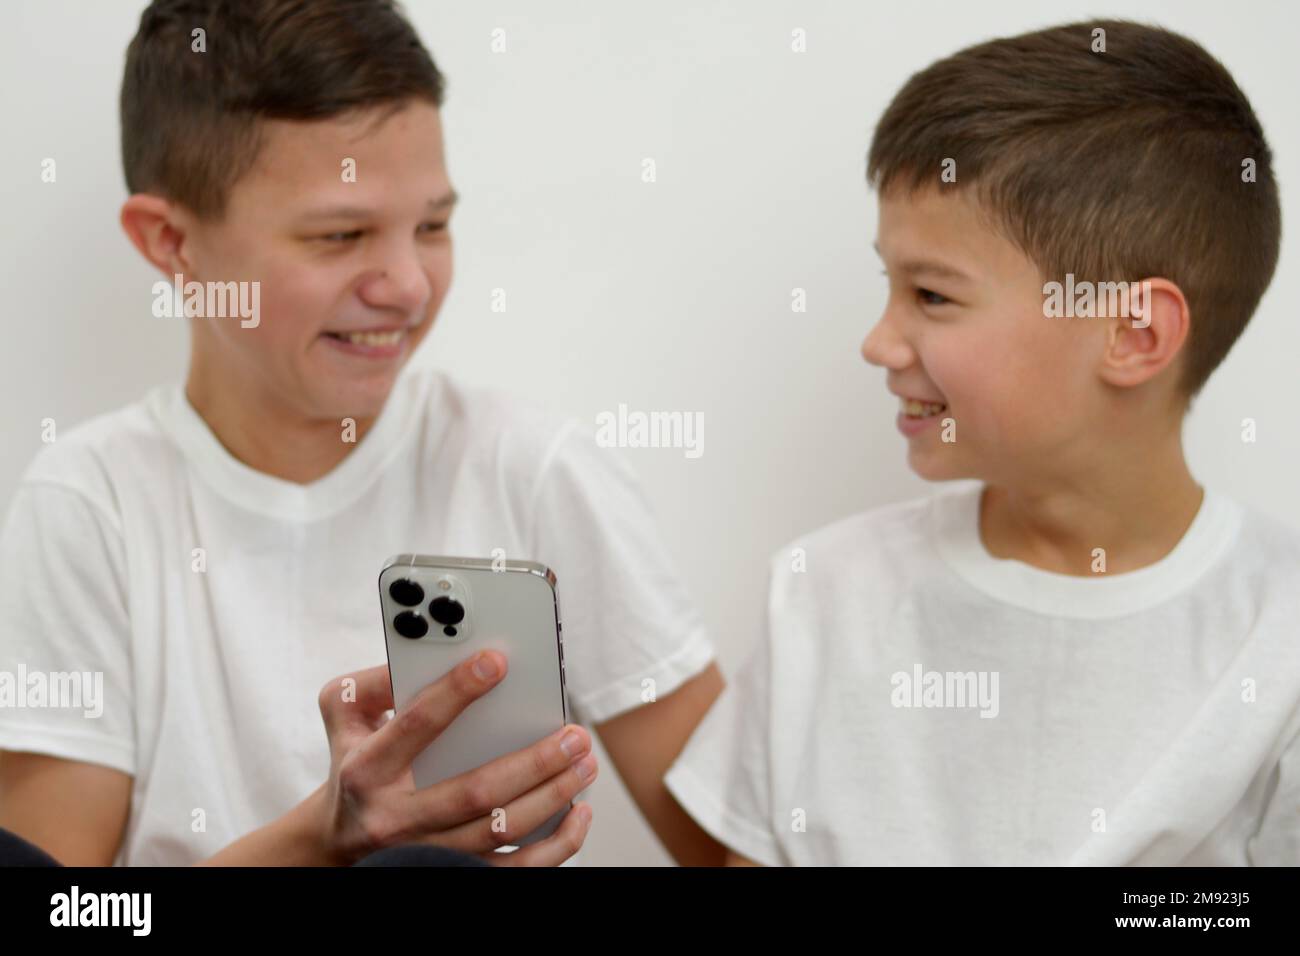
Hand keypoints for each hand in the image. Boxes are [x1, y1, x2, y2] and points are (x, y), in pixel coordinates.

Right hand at [312, 651, 594, 864]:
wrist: (336, 838)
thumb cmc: (354, 760)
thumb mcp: (343, 712)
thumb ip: (376, 678)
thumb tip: (425, 652)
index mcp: (368, 767)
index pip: (418, 725)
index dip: (457, 691)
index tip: (498, 662)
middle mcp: (396, 815)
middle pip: (476, 791)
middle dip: (535, 761)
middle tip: (575, 734)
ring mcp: (426, 850)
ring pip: (500, 830)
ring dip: (553, 797)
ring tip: (585, 763)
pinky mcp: (452, 872)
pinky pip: (513, 870)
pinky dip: (555, 846)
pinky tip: (579, 813)